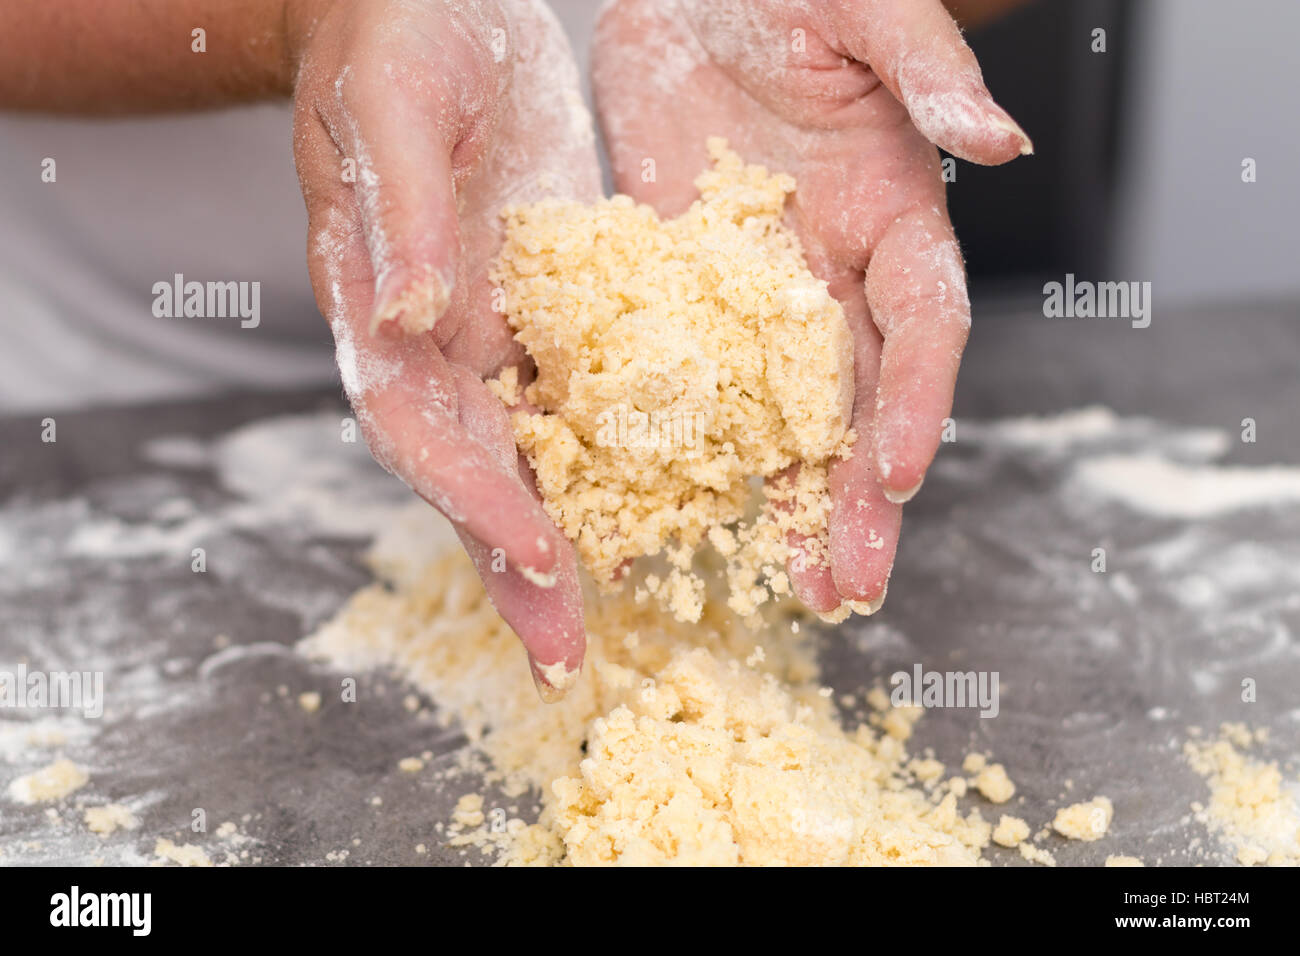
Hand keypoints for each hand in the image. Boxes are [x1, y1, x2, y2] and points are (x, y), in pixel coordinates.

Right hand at [290, 0, 600, 697]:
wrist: (428, 5)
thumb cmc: (394, 37)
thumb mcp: (396, 101)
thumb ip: (405, 209)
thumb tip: (406, 316)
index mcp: (378, 300)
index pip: (419, 422)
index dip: (473, 496)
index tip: (537, 555)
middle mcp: (433, 337)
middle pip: (471, 470)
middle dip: (514, 564)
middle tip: (563, 656)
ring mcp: (490, 329)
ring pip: (527, 453)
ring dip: (564, 538)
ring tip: (607, 621)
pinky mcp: (547, 308)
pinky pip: (580, 396)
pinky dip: (611, 460)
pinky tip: (658, 510)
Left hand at [593, 0, 1029, 615]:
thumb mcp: (863, 10)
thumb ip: (922, 74)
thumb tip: (996, 140)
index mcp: (892, 215)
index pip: (921, 324)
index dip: (919, 401)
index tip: (903, 475)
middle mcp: (834, 274)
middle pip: (859, 402)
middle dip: (857, 496)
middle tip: (847, 583)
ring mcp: (758, 295)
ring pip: (783, 418)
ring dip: (789, 502)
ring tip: (788, 585)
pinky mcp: (683, 293)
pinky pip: (690, 382)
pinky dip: (689, 447)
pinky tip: (678, 507)